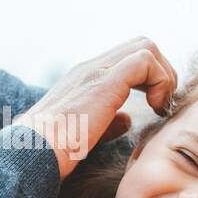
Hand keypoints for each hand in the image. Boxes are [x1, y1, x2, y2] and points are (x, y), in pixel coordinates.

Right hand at [14, 37, 177, 178]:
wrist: (33, 153)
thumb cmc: (55, 150)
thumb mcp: (87, 132)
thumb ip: (109, 122)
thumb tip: (127, 121)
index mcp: (86, 77)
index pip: (128, 57)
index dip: (150, 77)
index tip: (155, 107)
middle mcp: (91, 67)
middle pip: (142, 44)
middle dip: (163, 71)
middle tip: (162, 104)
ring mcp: (97, 71)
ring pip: (146, 47)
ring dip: (164, 75)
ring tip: (161, 106)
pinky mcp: (105, 81)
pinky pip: (146, 61)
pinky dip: (160, 82)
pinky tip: (155, 109)